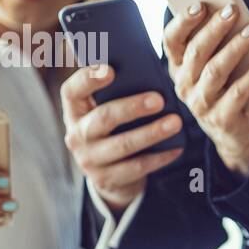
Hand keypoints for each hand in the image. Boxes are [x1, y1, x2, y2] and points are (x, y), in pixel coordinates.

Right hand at [62, 64, 184, 212]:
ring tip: (175, 122)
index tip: (110, 69)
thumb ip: (118, 92)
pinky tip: (176, 148)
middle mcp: (77, 135)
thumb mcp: (106, 109)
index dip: (88, 79)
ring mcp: (89, 159)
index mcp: (75, 110)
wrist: (108, 174)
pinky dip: (159, 157)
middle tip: (159, 99)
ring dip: (151, 133)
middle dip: (132, 107)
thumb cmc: (114, 128)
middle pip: (103, 118)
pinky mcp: (106, 179)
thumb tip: (148, 71)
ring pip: (123, 145)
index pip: (72, 91)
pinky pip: (137, 167)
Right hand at [166, 3, 248, 176]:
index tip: (199, 4)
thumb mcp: (215, 66)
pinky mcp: (222, 118)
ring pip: (216, 70)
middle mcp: (184, 85)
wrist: (234, 136)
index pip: (171, 40)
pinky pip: (239, 92)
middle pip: (196, 51)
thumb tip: (231, 15)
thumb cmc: (226, 90)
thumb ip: (217, 45)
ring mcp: (201, 104)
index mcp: (178, 68)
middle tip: (233, 10)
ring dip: (236, 47)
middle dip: (215, 28)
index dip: (183, 21)